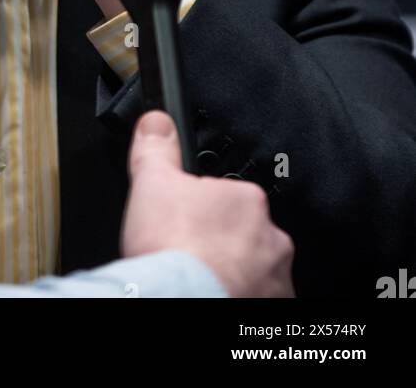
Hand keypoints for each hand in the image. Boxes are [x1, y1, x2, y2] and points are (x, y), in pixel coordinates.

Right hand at [122, 111, 294, 297]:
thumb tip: (157, 121)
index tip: (185, 226)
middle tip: (192, 255)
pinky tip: (215, 296)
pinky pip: (259, 298)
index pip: (227, 199)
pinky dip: (241, 297)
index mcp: (248, 200)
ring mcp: (277, 279)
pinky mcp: (275, 309)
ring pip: (255, 270)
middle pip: (244, 236)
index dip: (202, 212)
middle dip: (222, 244)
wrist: (179, 300)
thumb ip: (156, 147)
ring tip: (201, 281)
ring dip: (234, 274)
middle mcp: (272, 239)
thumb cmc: (171, 250)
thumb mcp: (151, 182)